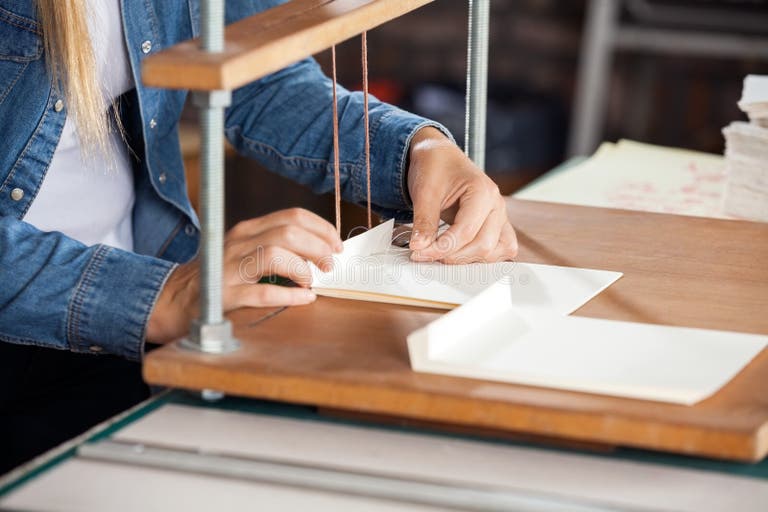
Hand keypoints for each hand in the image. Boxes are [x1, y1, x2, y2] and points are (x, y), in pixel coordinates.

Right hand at [146, 208, 341, 343]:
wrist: (171, 301)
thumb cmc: (216, 278)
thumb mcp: (243, 251)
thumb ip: (276, 246)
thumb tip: (321, 251)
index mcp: (247, 230)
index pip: (291, 216)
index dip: (321, 228)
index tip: (337, 244)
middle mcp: (238, 243)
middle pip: (287, 232)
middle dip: (317, 247)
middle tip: (330, 265)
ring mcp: (229, 269)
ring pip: (274, 255)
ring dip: (302, 268)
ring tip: (312, 281)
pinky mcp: (223, 296)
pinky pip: (261, 293)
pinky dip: (288, 295)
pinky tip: (303, 299)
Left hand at [407, 127, 517, 263]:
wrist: (439, 156)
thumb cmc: (435, 167)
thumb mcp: (424, 191)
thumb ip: (424, 222)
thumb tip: (420, 248)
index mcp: (483, 192)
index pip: (465, 232)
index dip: (441, 248)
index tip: (419, 253)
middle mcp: (497, 205)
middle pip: (483, 246)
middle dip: (453, 256)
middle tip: (425, 254)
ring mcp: (500, 217)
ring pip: (496, 252)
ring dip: (469, 259)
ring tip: (442, 255)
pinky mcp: (497, 226)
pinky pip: (501, 249)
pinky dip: (481, 257)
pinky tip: (459, 254)